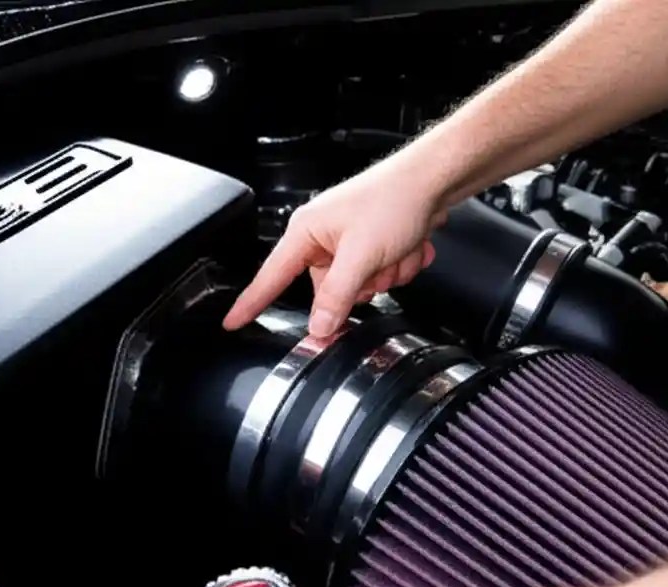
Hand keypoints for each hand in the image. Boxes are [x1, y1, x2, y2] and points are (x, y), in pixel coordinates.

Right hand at [222, 155, 446, 336]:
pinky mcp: (372, 243)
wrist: (434, 179)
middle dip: (363, 283)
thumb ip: (336, 295)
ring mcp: (349, 239)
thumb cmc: (394, 198)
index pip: (271, 276)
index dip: (252, 302)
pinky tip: (409, 247)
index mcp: (307, 231)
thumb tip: (318, 326)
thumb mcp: (361, 254)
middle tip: (378, 263)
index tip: (233, 322)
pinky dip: (400, 265)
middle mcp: (324, 235)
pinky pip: (381, 275)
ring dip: (387, 274)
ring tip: (398, 249)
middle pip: (329, 290)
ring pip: (362, 286)